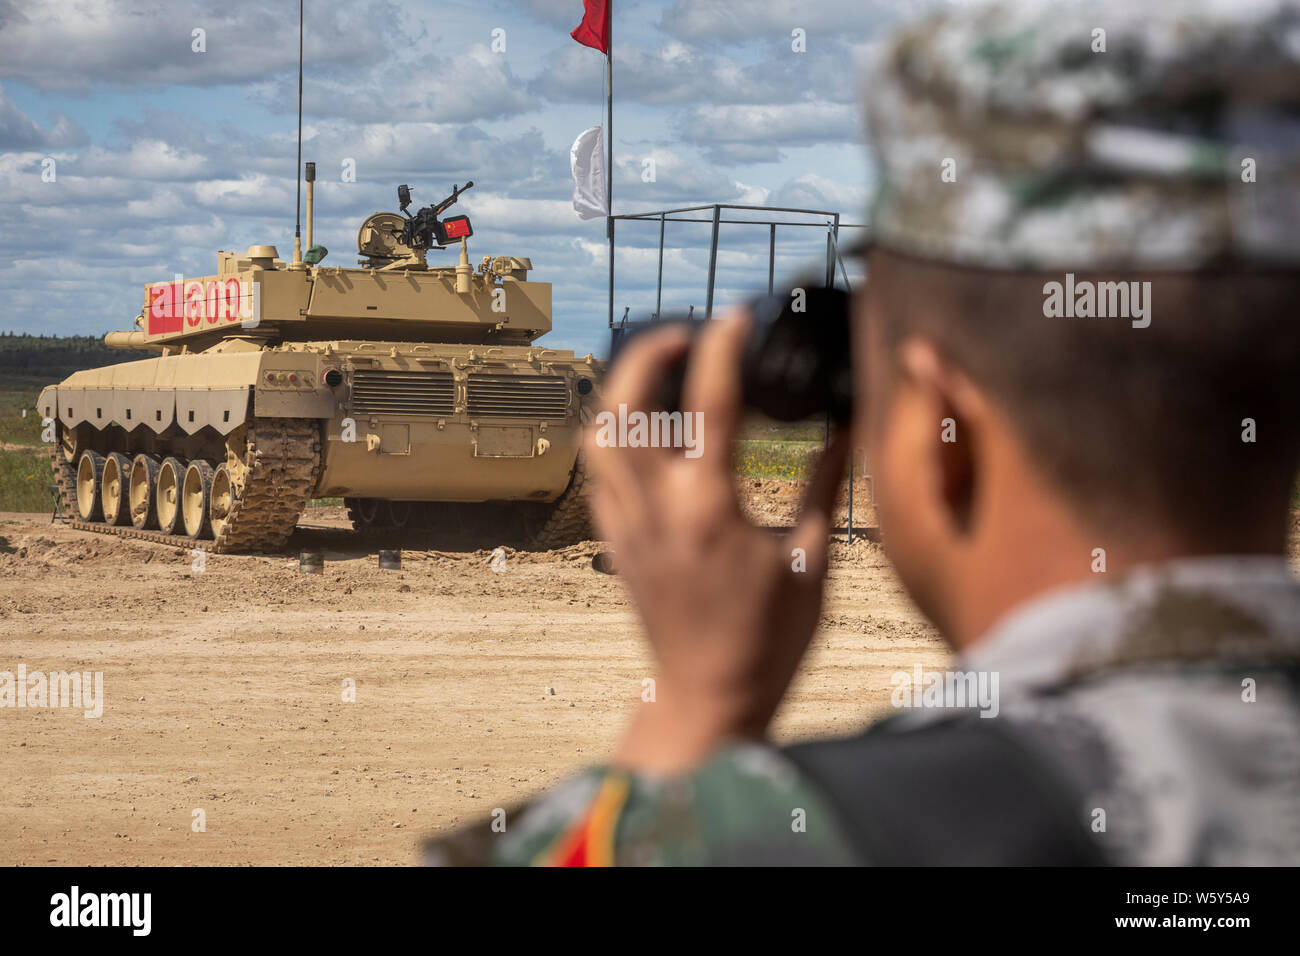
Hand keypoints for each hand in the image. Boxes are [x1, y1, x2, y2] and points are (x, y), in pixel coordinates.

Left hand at [587, 310, 848, 775]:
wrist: (708, 696)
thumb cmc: (768, 638)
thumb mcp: (812, 558)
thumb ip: (824, 485)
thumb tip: (844, 429)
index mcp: (710, 505)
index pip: (709, 400)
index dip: (721, 345)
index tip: (735, 315)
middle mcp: (656, 506)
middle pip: (623, 404)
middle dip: (646, 352)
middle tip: (683, 333)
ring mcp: (626, 523)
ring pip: (596, 435)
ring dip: (619, 389)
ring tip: (658, 370)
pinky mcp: (614, 541)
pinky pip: (597, 472)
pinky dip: (612, 435)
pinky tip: (645, 428)